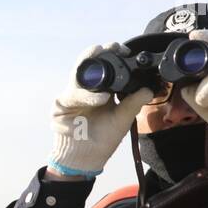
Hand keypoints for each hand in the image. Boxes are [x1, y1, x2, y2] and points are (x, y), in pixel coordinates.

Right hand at [48, 44, 154, 177]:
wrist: (86, 159)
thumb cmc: (103, 139)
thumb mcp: (122, 119)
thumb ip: (132, 103)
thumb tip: (148, 89)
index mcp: (98, 89)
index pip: (102, 66)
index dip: (110, 55)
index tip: (123, 49)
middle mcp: (83, 90)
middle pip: (85, 65)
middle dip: (96, 54)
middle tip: (110, 48)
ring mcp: (69, 97)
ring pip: (77, 77)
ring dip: (92, 74)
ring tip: (108, 70)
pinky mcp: (60, 108)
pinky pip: (72, 97)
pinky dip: (87, 97)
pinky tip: (100, 99)